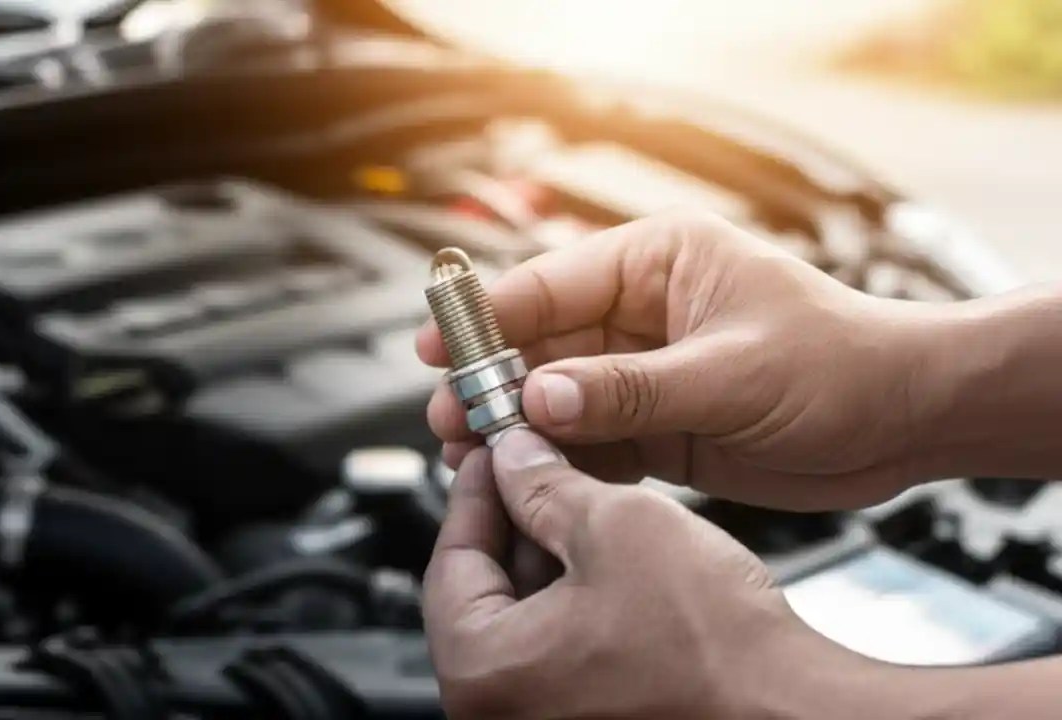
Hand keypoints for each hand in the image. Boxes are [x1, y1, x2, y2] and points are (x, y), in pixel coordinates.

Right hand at [419, 210, 943, 510]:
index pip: (549, 284)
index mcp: (657, 262)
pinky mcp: (656, 423)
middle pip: (541, 344)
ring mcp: (645, 371)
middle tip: (450, 419)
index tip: (436, 348)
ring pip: (556, 396)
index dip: (487, 318)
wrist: (905, 420)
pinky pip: (588, 439)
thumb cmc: (843, 364)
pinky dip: (558, 459)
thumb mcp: (731, 373)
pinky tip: (525, 478)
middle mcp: (641, 312)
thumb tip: (542, 397)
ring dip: (516, 425)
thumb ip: (632, 390)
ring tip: (471, 455)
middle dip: (492, 382)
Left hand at [424, 429, 879, 718]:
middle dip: (515, 523)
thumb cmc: (717, 649)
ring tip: (582, 505)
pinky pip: (563, 656)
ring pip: (526, 623)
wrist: (799, 715)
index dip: (475, 490)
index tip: (491, 452)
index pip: (450, 559)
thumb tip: (513, 459)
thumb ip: (544, 485)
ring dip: (549, 561)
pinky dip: (577, 605)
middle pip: (485, 593)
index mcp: (485, 672)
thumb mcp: (617, 526)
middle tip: (536, 468)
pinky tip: (610, 563)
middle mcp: (500, 715)